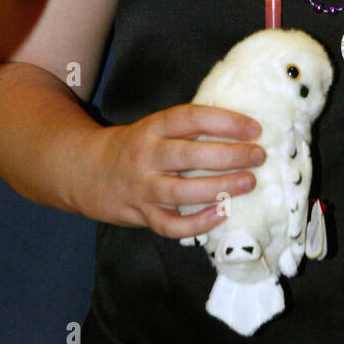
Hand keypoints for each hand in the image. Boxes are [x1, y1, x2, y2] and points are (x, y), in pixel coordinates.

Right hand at [72, 103, 264, 237]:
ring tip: (248, 183)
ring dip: (219, 188)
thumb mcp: (155, 127)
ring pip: (182, 192)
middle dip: (229, 156)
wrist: (86, 171)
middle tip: (258, 156)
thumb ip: (187, 129)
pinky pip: (170, 225)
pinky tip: (222, 214)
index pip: (191, 118)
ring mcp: (142, 188)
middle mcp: (146, 156)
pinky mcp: (141, 214)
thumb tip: (239, 131)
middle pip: (189, 155)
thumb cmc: (136, 147)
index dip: (224, 121)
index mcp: (153, 127)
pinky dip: (198, 223)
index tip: (254, 128)